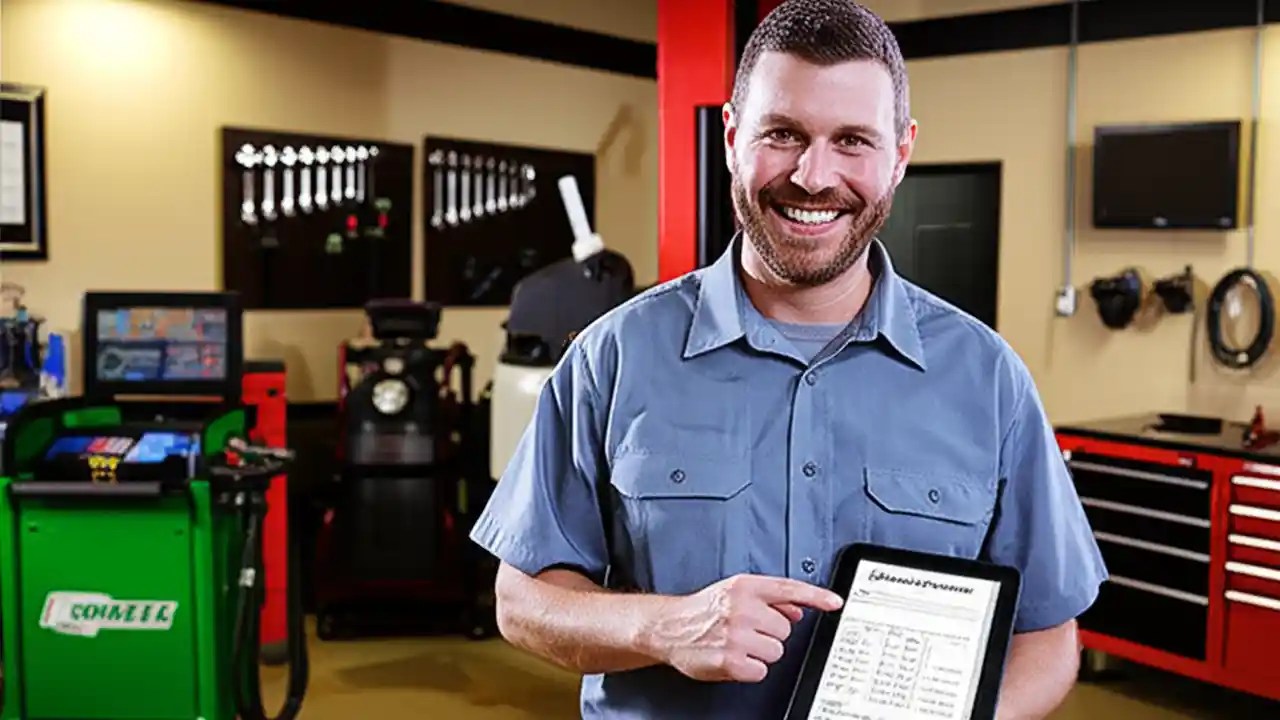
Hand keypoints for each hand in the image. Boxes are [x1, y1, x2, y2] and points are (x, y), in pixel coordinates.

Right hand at [647, 574, 843, 682]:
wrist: (669, 627)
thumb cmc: (705, 609)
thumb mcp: (735, 592)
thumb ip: (769, 598)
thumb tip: (798, 609)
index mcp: (745, 587)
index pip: (789, 589)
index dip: (816, 596)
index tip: (835, 603)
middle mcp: (742, 608)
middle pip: (785, 629)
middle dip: (770, 633)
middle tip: (747, 631)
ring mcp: (736, 635)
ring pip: (776, 651)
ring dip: (761, 653)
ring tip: (739, 644)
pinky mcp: (730, 661)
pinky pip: (761, 670)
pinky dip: (750, 669)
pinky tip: (734, 658)